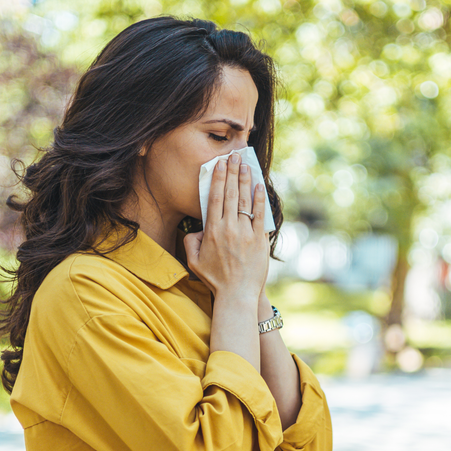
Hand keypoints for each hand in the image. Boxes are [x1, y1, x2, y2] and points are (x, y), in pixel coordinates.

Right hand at [184, 152, 268, 301]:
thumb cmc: (215, 279)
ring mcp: (245, 233)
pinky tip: (259, 186)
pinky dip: (259, 199)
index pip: (215, 198)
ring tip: (245, 164)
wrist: (237, 294)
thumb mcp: (194, 261)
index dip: (218, 178)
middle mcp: (229, 228)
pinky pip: (260, 215)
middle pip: (231, 194)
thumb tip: (196, 229)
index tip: (220, 164)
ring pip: (245, 201)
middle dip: (232, 172)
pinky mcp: (259, 240)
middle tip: (233, 156)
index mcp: (212, 231)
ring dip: (245, 180)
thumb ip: (190, 242)